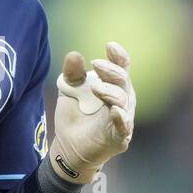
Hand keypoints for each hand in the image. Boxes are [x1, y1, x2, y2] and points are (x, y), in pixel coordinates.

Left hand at [48, 41, 135, 184]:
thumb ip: (73, 74)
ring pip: (123, 101)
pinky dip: (120, 118)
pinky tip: (114, 111)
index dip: (119, 56)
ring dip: (111, 92)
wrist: (69, 147)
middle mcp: (123, 100)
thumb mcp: (70, 90)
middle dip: (111, 71)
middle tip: (96, 64)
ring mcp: (124, 119)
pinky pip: (123, 127)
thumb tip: (74, 54)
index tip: (109, 45)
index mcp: (114, 86)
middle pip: (123, 81)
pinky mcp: (119, 138)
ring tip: (96, 88)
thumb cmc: (75, 115)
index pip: (122, 67)